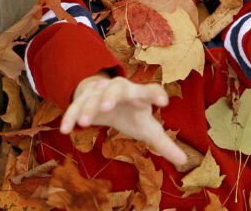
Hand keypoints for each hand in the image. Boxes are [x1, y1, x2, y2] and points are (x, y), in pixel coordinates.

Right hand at [61, 74, 186, 165]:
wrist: (104, 95)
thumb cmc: (131, 114)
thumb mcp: (147, 128)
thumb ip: (164, 144)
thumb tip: (185, 161)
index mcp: (138, 95)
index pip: (149, 91)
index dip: (155, 94)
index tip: (163, 101)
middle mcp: (119, 90)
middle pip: (116, 89)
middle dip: (110, 96)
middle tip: (106, 108)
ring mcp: (99, 92)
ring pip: (92, 97)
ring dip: (87, 108)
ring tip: (84, 124)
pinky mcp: (83, 98)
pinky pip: (75, 106)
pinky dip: (70, 116)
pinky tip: (65, 130)